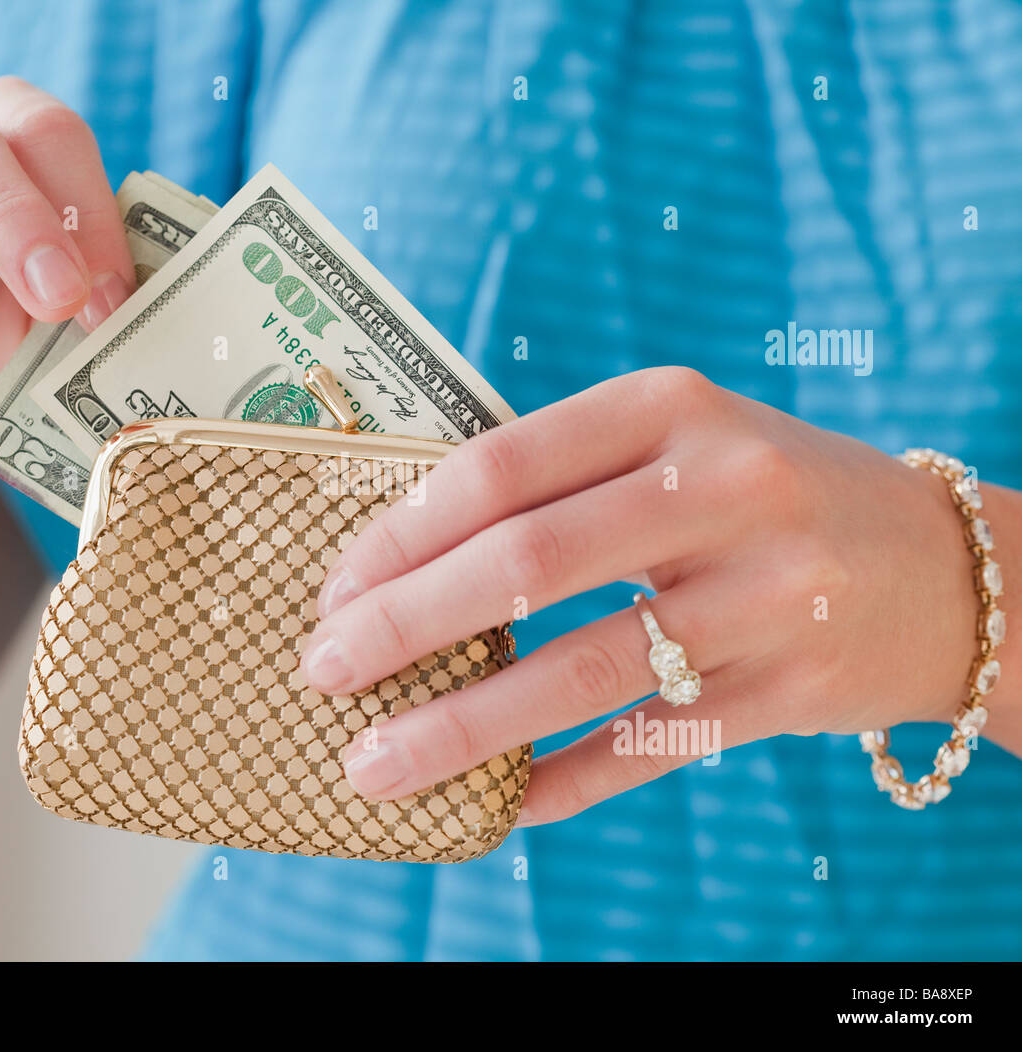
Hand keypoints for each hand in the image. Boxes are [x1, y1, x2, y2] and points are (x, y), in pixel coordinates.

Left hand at [301, 367, 1018, 824]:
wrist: (937, 566)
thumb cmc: (760, 495)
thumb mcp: (673, 445)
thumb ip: (558, 482)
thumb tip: (400, 562)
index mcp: (669, 406)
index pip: (500, 466)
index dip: (399, 533)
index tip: (334, 588)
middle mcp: (723, 489)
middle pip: (526, 562)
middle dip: (403, 624)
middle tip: (322, 671)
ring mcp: (762, 596)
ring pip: (579, 671)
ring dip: (461, 727)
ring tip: (372, 764)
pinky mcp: (786, 691)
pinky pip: (646, 748)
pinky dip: (559, 782)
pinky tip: (494, 807)